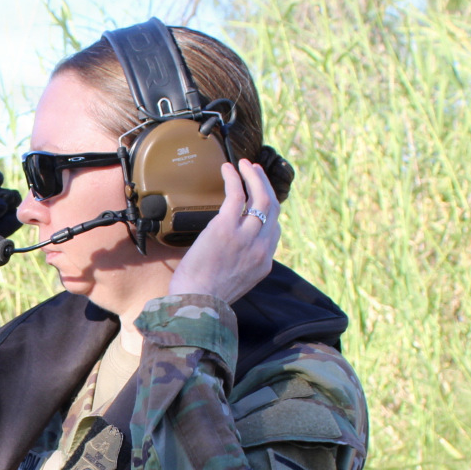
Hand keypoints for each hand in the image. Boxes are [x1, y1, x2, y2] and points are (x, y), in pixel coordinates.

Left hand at [168, 160, 280, 303]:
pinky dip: (235, 178)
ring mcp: (246, 237)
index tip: (259, 197)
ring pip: (261, 197)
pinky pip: (237, 195)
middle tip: (254, 171)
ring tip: (244, 165)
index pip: (274, 229)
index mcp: (263, 263)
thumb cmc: (205, 297)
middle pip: (273, 208)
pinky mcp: (226, 228)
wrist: (196, 304)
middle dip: (265, 185)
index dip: (268, 210)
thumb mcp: (234, 283)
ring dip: (253, 176)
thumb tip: (231, 253)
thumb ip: (240, 264)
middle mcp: (261, 247)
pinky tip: (228, 169)